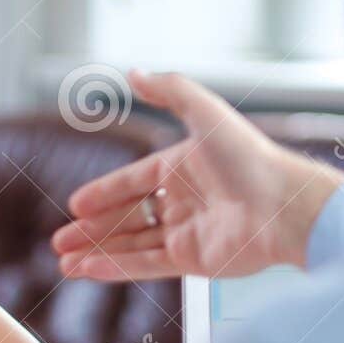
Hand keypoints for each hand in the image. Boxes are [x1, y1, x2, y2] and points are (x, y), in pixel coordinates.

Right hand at [51, 71, 343, 281]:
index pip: (133, 181)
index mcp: (183, 166)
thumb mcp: (206, 114)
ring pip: (132, 244)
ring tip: (64, 262)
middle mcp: (184, 200)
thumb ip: (169, 91)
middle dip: (92, 230)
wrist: (284, 207)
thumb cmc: (249, 158)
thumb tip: (132, 72)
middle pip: (128, 217)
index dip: (103, 193)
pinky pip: (146, 265)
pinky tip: (88, 270)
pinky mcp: (194, 261)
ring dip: (97, 252)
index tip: (75, 205)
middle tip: (59, 241)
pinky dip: (116, 268)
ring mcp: (188, 233)